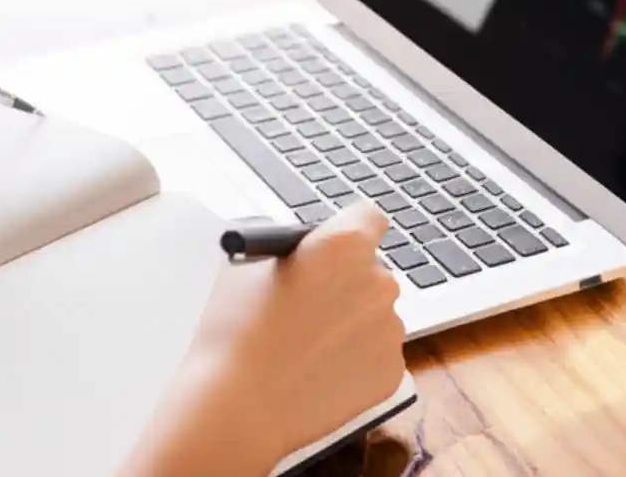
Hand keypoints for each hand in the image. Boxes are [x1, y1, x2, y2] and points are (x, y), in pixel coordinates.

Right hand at [120, 204, 405, 476]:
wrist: (238, 407)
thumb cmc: (234, 333)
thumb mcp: (247, 266)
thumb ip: (288, 251)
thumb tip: (300, 253)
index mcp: (343, 246)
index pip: (369, 217)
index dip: (349, 230)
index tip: (335, 247)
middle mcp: (378, 282)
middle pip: (372, 270)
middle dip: (346, 282)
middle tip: (310, 305)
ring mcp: (389, 330)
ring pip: (374, 316)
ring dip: (350, 324)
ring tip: (304, 347)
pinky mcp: (390, 372)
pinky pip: (376, 355)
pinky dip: (353, 361)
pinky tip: (316, 372)